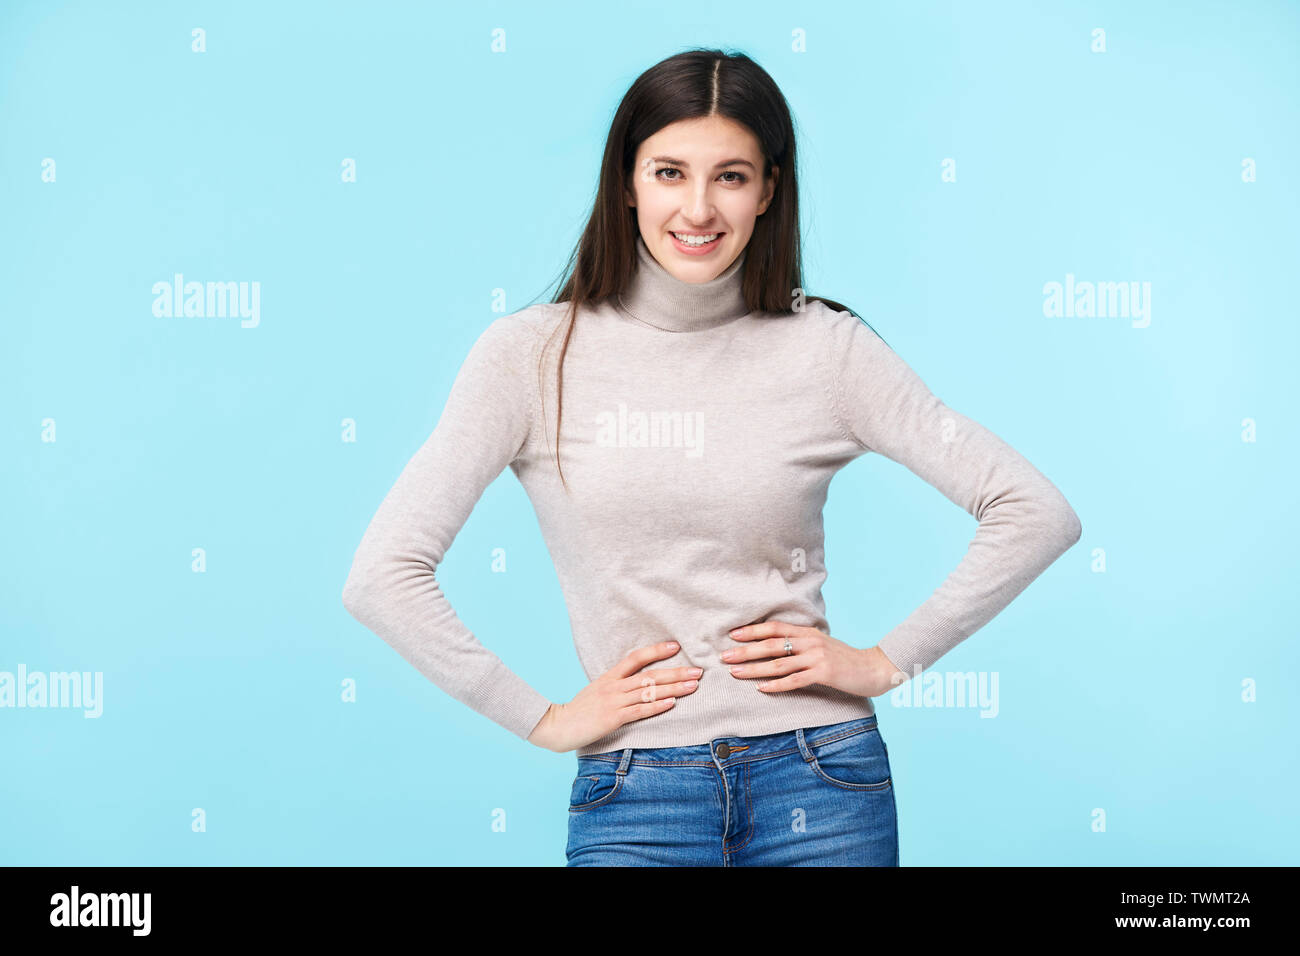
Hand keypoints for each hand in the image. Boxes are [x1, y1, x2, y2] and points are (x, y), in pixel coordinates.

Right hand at [527, 641, 701, 752]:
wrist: (557, 725)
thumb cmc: (579, 710)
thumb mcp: (597, 691)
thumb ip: (617, 686)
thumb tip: (640, 683)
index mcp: (610, 677)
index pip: (636, 658)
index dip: (656, 650)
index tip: (675, 646)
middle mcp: (614, 686)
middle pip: (650, 675)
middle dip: (676, 672)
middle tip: (698, 671)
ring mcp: (613, 701)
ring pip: (649, 691)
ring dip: (674, 689)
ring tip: (693, 686)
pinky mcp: (613, 718)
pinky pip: (639, 710)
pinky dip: (657, 706)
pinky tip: (672, 704)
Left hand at [721, 621, 904, 698]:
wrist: (875, 668)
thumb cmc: (846, 659)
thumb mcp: (823, 645)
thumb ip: (802, 643)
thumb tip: (777, 646)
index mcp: (808, 632)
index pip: (775, 628)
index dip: (752, 630)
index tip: (732, 634)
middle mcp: (810, 642)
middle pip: (771, 644)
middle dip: (745, 650)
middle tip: (724, 656)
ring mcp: (817, 657)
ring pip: (778, 663)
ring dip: (754, 668)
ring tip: (735, 672)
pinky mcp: (824, 673)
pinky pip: (794, 680)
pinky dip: (776, 685)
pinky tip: (761, 688)